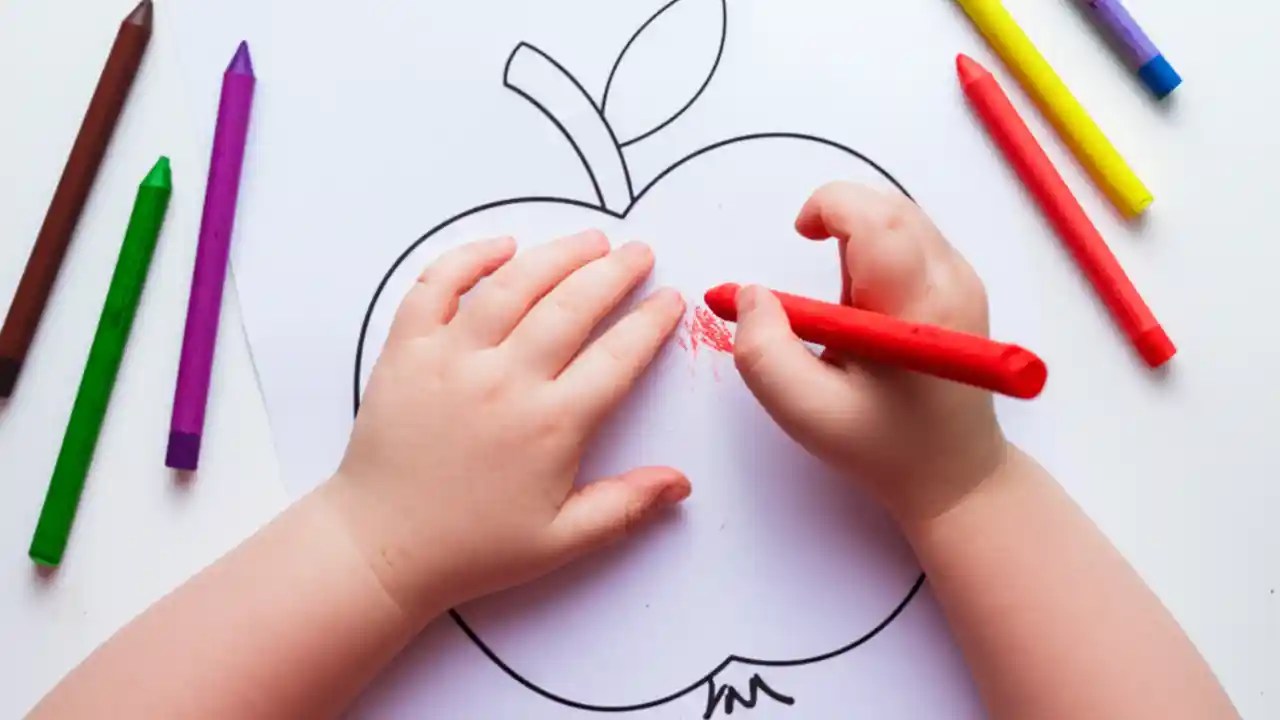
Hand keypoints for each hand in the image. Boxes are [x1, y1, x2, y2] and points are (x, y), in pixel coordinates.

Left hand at [323, 231, 690, 621]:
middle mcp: (506, 381)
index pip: (618, 357)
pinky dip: (469, 257)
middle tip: (639, 252)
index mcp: (552, 425)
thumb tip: (680, 484)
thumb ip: (625, 507)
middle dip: (615, 272)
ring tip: (590, 241)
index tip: (670, 300)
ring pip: (515, 285)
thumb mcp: (560, 541)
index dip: (651, 322)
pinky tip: (502, 246)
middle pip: (573, 306)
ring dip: (559, 255)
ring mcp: (452, 359)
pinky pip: (437, 285)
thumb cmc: (471, 548)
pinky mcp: (407, 351)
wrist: (380, 548)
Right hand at [731, 182, 1007, 525]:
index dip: (830, 207)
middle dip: (840, 213)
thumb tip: (752, 295)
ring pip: (902, 218)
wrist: (953, 474)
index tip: (800, 233)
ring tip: (839, 298)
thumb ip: (764, 351)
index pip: (878, 221)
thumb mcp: (805, 410)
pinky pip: (913, 240)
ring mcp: (963, 282)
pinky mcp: (961, 288)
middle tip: (810, 252)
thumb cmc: (881, 446)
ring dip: (858, 232)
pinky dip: (877, 248)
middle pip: (891, 207)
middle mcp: (950, 282)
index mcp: (914, 310)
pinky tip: (864, 304)